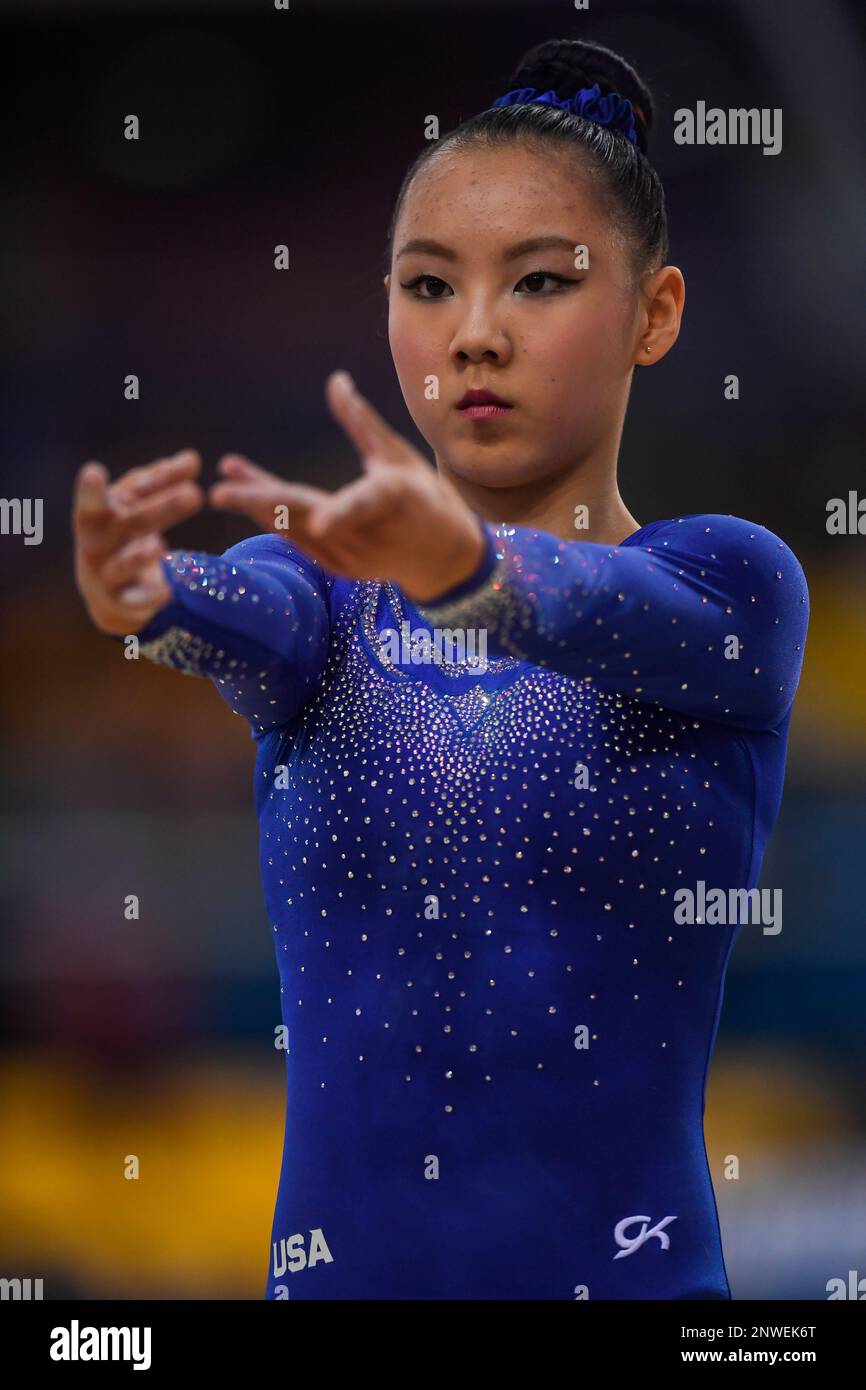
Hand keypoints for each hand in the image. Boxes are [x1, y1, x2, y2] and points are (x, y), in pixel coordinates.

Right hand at [73, 450, 204, 634]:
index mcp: (96, 517)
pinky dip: (149, 596)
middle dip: (160, 508)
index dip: (91, 490)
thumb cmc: (126, 532)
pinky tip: (168, 593)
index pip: (95, 501)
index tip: (94, 472)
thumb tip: (192, 458)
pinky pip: (134, 600)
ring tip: (159, 547)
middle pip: (127, 525)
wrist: (113, 590)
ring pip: (121, 565)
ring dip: (139, 557)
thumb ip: (162, 481)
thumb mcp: (139, 504)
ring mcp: (104, 576)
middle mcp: (94, 545)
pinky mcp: (119, 603)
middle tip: (194, 493)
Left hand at [208, 372, 486, 602]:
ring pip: (296, 529)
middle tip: (220, 492)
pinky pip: (299, 540)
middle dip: (262, 503)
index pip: (363, 506)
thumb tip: (335, 379)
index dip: (341, 515)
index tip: (321, 523)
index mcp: (392, 499)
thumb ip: (361, 422)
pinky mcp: (340, 569)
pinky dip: (274, 519)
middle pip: (309, 518)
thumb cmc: (424, 496)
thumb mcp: (397, 455)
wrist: (444, 557)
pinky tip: (251, 498)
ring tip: (229, 478)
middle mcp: (370, 535)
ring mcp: (353, 558)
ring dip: (258, 504)